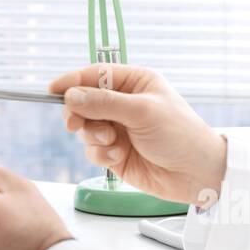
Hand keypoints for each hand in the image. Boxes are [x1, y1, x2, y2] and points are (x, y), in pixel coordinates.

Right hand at [50, 64, 227, 207]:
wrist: (197, 174)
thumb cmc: (180, 135)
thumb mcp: (142, 112)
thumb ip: (104, 102)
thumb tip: (71, 95)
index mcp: (135, 83)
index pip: (96, 75)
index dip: (72, 81)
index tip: (52, 89)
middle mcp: (124, 103)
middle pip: (83, 101)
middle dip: (79, 113)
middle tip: (75, 124)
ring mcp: (119, 128)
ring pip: (85, 127)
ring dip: (94, 136)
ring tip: (114, 143)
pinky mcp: (115, 152)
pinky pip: (92, 149)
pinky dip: (101, 153)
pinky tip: (118, 156)